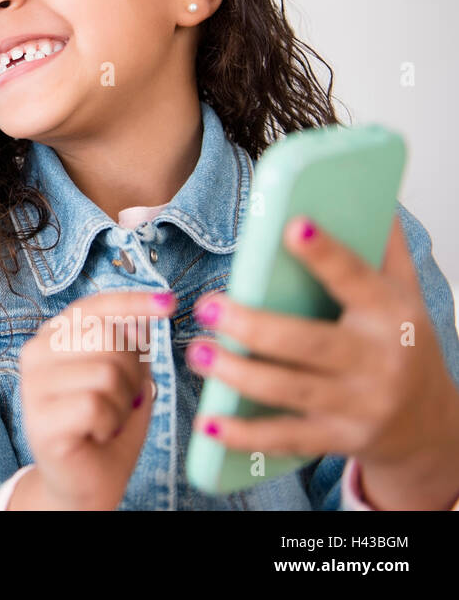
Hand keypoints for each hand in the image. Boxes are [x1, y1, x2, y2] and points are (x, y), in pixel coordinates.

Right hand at [15, 289, 174, 509]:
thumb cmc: (105, 428)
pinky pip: (96, 406)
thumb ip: (131, 348)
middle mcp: (36, 353)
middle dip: (133, 374)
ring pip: (107, 373)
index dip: (133, 301)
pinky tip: (96, 434)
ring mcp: (32, 386)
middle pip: (108, 337)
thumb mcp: (127, 380)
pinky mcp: (39, 419)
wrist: (85, 484)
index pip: (94, 306)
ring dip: (123, 405)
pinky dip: (110, 424)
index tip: (169, 302)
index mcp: (55, 337)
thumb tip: (145, 316)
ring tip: (107, 421)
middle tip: (121, 402)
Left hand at [186, 214, 458, 508]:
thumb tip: (363, 188)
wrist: (429, 424)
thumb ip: (381, 244)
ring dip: (237, 374)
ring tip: (198, 354)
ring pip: (290, 390)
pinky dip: (245, 434)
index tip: (293, 225)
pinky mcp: (338, 439)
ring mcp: (359, 405)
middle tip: (208, 306)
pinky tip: (210, 423)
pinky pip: (287, 438)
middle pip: (310, 343)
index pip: (355, 278)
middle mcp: (377, 360)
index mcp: (389, 312)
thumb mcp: (404, 291)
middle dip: (255, 327)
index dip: (325, 254)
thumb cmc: (402, 343)